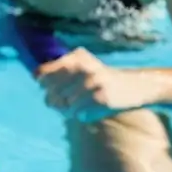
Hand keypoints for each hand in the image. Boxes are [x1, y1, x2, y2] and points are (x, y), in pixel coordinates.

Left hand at [34, 48, 148, 121]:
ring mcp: (92, 82)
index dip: (42, 82)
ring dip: (66, 109)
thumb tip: (36, 77)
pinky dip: (78, 115)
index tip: (46, 87)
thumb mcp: (83, 66)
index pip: (44, 72)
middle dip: (53, 99)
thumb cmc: (102, 79)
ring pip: (63, 103)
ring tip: (75, 107)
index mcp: (76, 57)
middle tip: (62, 102)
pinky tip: (85, 112)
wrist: (136, 86)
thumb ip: (60, 69)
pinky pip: (77, 112)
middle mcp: (83, 67)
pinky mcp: (101, 98)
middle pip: (51, 90)